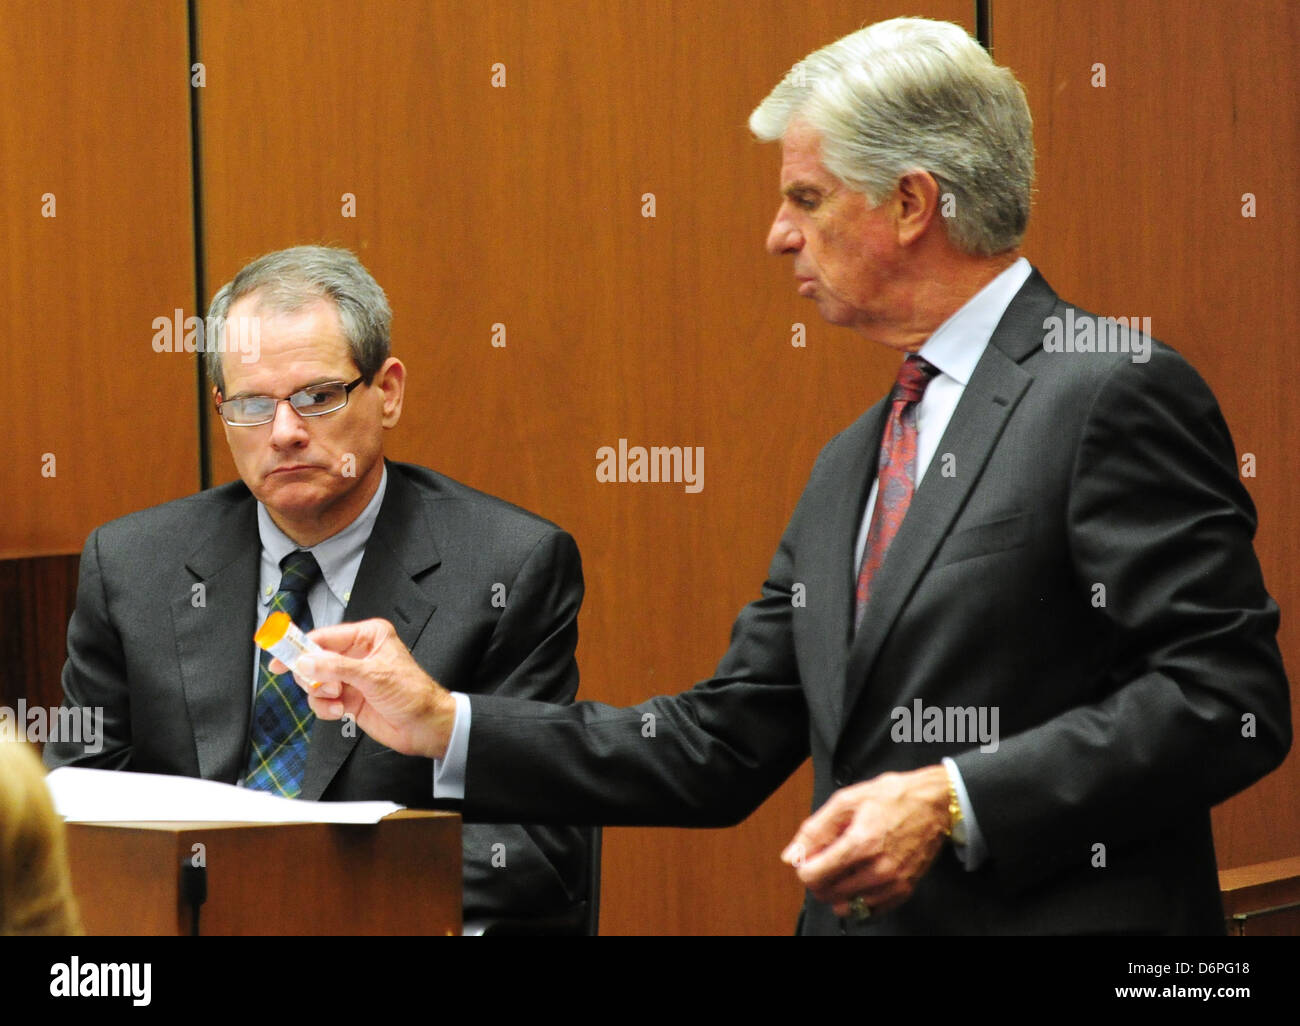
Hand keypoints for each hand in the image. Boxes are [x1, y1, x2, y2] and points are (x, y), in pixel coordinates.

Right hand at [273, 618, 456, 759]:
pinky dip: (325, 708)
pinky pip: (322, 700)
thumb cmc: (412, 693)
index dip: (299, 646)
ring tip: (339, 699)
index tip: (278, 654)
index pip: (325, 636)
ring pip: (314, 682)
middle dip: (313, 676)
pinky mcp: (348, 698)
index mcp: (368, 636)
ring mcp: (351, 677)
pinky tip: (341, 711)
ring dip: (320, 694)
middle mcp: (357, 654)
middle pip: (314, 660)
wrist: (424, 726)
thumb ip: (336, 667)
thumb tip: (305, 662)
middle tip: (322, 686)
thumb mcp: (373, 675)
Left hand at [780, 765, 950, 917]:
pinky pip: (871, 912)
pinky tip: (859, 881)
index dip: (805, 867)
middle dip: (820, 879)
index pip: (815, 876)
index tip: (810, 858)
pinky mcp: (904, 890)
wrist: (934, 803)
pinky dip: (858, 902)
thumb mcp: (847, 800)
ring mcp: (892, 883)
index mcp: (860, 843)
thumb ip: (815, 829)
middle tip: (827, 860)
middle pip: (828, 893)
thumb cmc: (892, 797)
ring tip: (844, 869)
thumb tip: (791, 856)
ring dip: (838, 892)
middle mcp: (877, 869)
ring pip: (848, 907)